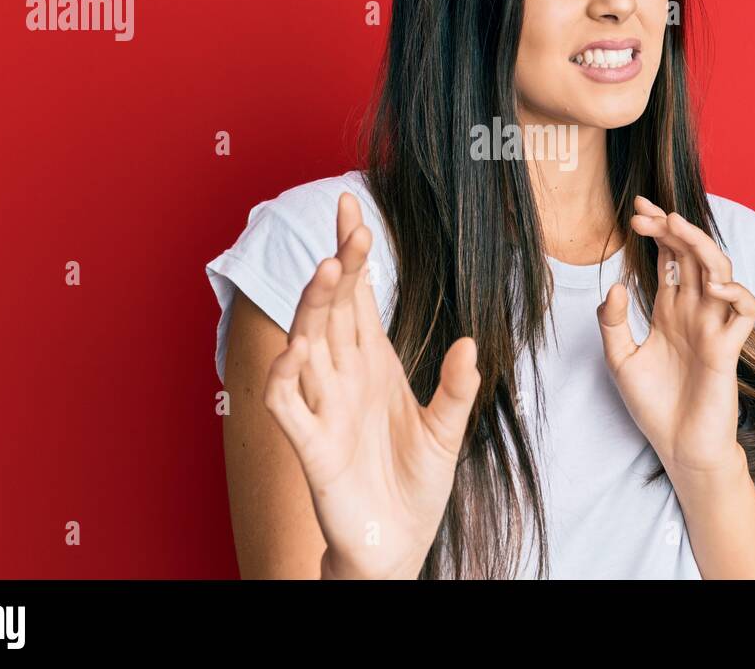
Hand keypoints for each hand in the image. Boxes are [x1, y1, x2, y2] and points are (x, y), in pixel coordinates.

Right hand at [262, 191, 480, 578]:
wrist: (396, 544)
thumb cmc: (413, 485)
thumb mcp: (447, 431)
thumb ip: (457, 388)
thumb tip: (468, 343)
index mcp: (374, 365)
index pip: (359, 298)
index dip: (354, 254)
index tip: (353, 209)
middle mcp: (343, 377)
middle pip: (332, 309)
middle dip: (338, 265)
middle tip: (349, 225)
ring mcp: (323, 407)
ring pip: (306, 343)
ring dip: (312, 306)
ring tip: (330, 269)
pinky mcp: (311, 445)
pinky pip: (285, 403)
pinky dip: (285, 375)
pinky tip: (297, 348)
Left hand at [597, 195, 754, 480]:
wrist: (678, 448)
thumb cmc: (653, 406)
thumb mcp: (620, 359)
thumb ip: (613, 323)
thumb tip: (616, 284)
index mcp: (671, 311)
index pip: (670, 259)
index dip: (658, 233)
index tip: (636, 212)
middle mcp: (695, 312)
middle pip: (693, 256)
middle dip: (674, 229)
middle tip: (648, 213)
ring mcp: (714, 328)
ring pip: (721, 273)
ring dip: (702, 246)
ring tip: (676, 228)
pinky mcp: (728, 350)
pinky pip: (747, 312)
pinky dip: (736, 293)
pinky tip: (711, 286)